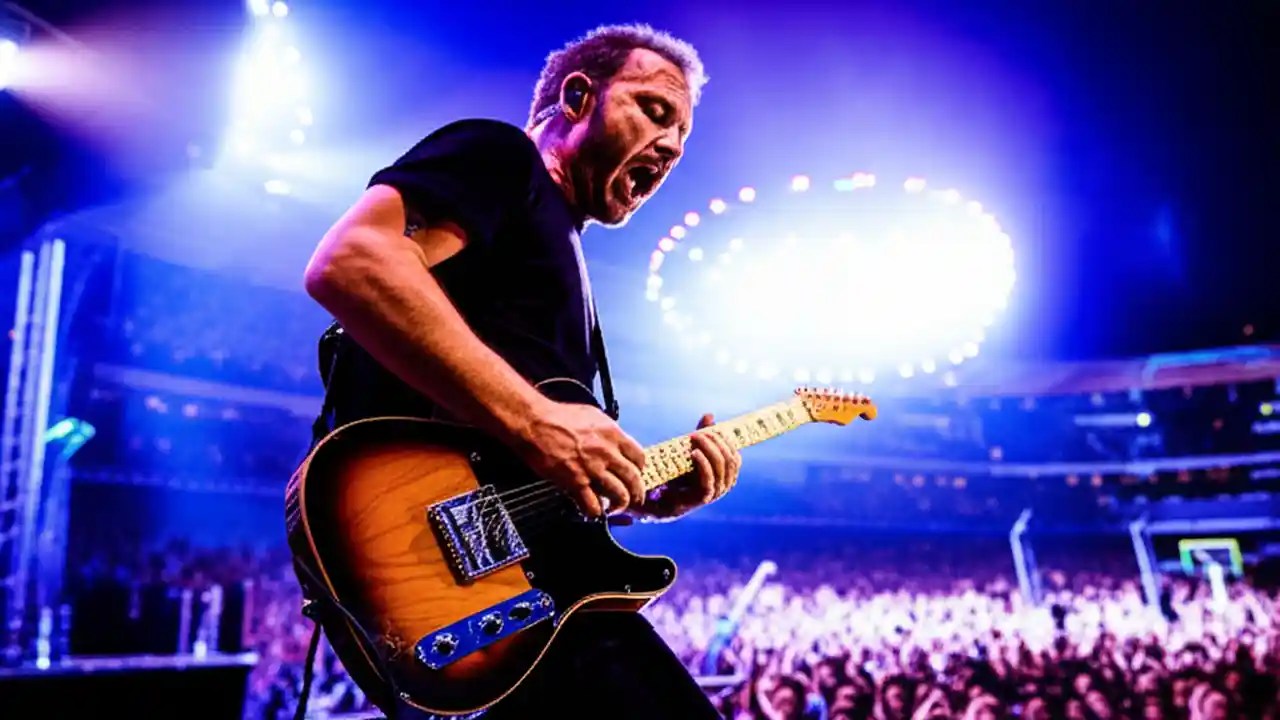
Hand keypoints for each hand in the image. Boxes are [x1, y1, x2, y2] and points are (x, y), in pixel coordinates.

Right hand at [517, 400, 646, 516]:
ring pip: (619, 494)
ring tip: (616, 507)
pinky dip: (595, 511)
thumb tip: (614, 443)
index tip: (637, 474)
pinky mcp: (576, 482)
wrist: (536, 423)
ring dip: (620, 504)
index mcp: (613, 434)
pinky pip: (593, 505)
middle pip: (633, 479)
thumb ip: (607, 432)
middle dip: (637, 492)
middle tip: (636, 498)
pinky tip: (593, 510)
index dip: (640, 469)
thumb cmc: (558, 417)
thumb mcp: (592, 416)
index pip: (639, 456)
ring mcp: (592, 469)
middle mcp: (607, 452)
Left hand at [638, 413, 740, 519]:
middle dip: (718, 444)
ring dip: (710, 451)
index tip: (713, 429)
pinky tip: (694, 453)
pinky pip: (709, 483)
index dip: (728, 443)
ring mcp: (712, 494)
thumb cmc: (673, 473)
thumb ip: (702, 436)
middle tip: (701, 433)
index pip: (735, 459)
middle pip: (730, 463)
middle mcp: (721, 486)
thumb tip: (710, 416)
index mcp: (723, 476)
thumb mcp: (689, 451)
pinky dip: (704, 466)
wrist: (653, 495)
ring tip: (696, 438)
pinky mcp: (699, 500)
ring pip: (722, 471)